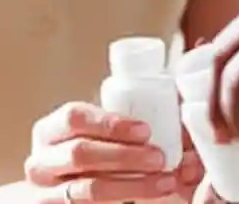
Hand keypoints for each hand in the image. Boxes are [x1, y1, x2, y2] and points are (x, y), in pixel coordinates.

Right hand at [23, 102, 204, 201]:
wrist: (71, 189)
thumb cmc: (101, 148)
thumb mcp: (109, 126)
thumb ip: (144, 100)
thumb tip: (197, 50)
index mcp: (52, 128)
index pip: (75, 117)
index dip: (111, 123)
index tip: (147, 130)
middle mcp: (41, 160)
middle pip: (81, 154)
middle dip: (126, 156)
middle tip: (161, 158)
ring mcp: (46, 193)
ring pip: (88, 190)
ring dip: (133, 185)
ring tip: (167, 181)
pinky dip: (126, 201)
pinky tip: (150, 199)